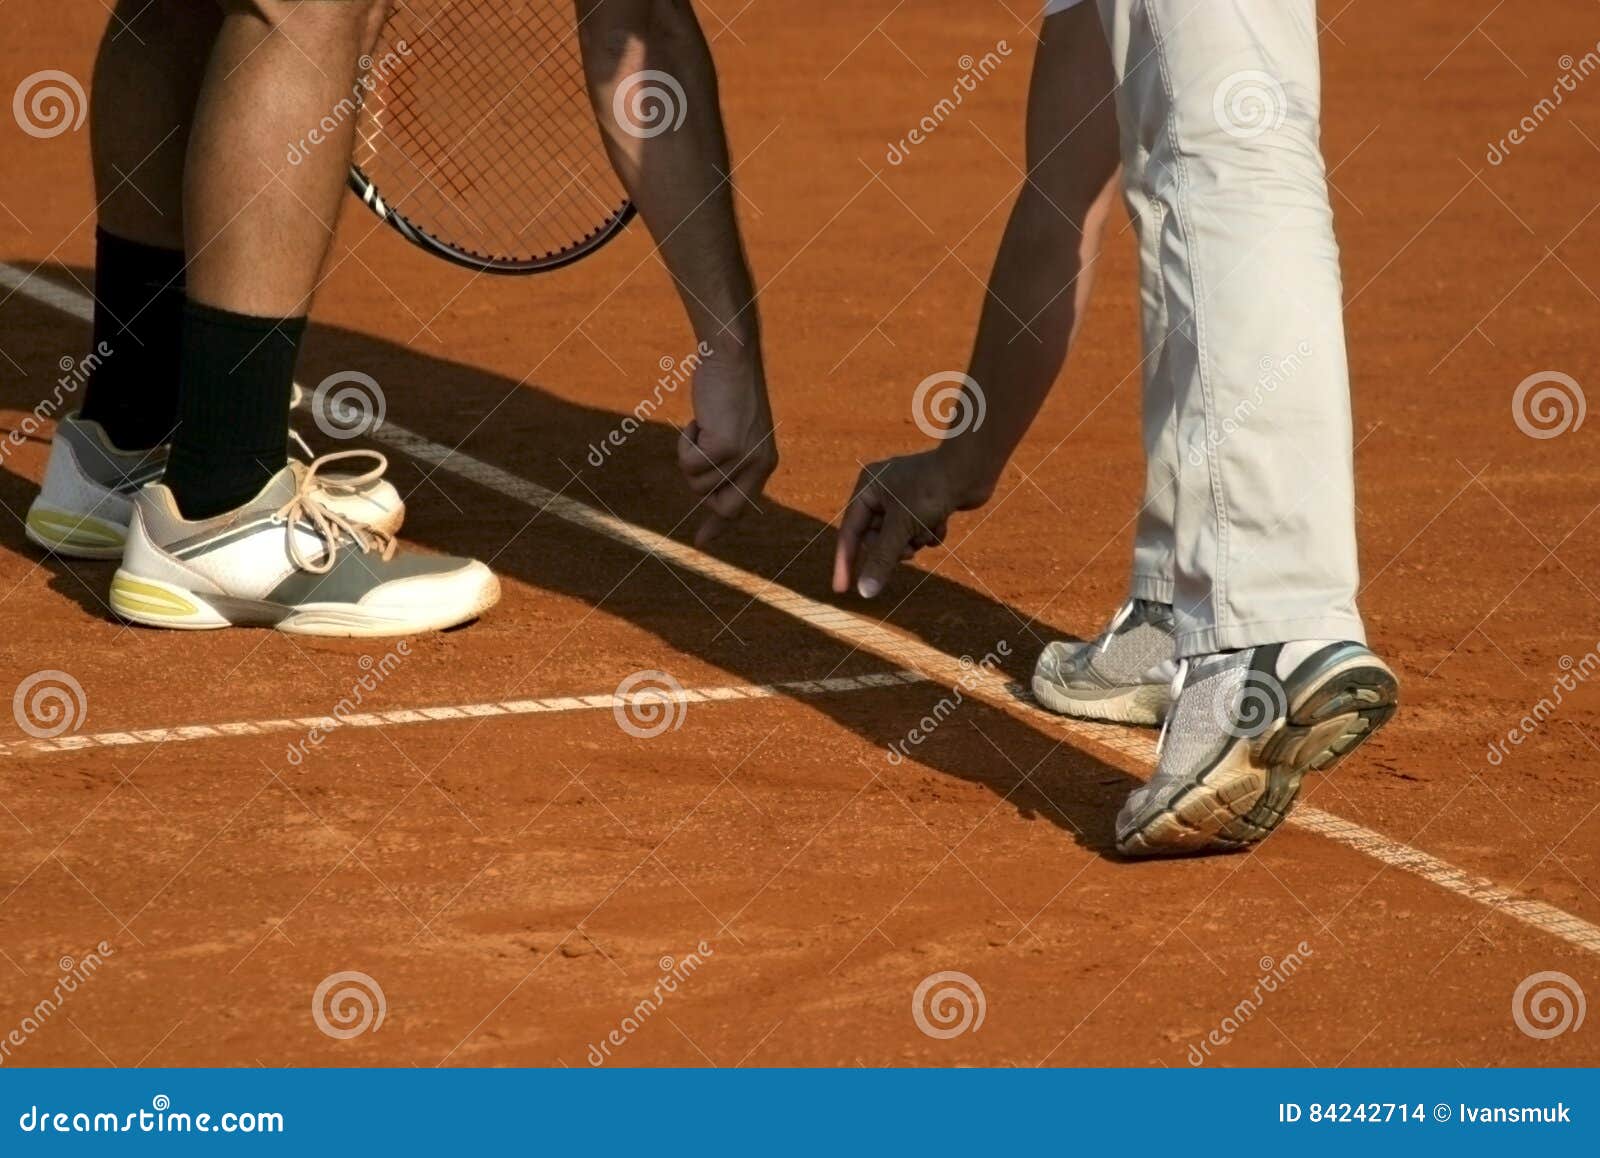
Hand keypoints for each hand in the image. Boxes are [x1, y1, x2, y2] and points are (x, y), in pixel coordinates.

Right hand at [679, 356, 777, 546]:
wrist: (732, 356)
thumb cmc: (728, 388)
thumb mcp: (733, 428)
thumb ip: (726, 458)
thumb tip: (705, 489)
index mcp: (765, 463)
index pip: (742, 506)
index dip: (720, 526)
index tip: (702, 541)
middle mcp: (760, 465)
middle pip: (725, 509)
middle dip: (702, 491)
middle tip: (696, 455)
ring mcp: (744, 459)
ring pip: (697, 483)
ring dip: (688, 455)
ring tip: (702, 425)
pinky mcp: (726, 448)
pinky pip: (689, 464)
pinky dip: (685, 442)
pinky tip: (698, 420)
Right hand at [833, 450, 984, 597]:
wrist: (972, 469)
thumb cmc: (931, 491)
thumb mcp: (901, 527)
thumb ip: (881, 560)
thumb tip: (865, 591)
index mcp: (868, 487)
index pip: (850, 531)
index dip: (845, 562)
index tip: (841, 590)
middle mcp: (882, 491)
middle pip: (876, 538)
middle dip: (894, 548)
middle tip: (909, 552)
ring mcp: (904, 498)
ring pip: (899, 538)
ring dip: (915, 540)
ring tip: (928, 528)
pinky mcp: (924, 504)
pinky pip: (917, 531)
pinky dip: (929, 532)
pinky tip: (942, 521)